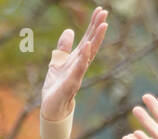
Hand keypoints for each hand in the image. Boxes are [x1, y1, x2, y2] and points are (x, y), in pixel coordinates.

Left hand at [40, 6, 108, 122]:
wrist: (52, 108)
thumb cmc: (56, 87)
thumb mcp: (57, 62)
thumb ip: (63, 48)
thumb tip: (69, 30)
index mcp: (77, 59)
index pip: (87, 39)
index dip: (93, 25)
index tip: (100, 11)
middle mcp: (80, 65)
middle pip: (91, 43)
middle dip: (97, 28)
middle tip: (105, 12)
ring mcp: (77, 74)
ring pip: (89, 54)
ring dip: (96, 39)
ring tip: (103, 25)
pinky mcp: (70, 84)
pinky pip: (78, 69)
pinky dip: (83, 57)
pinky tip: (86, 46)